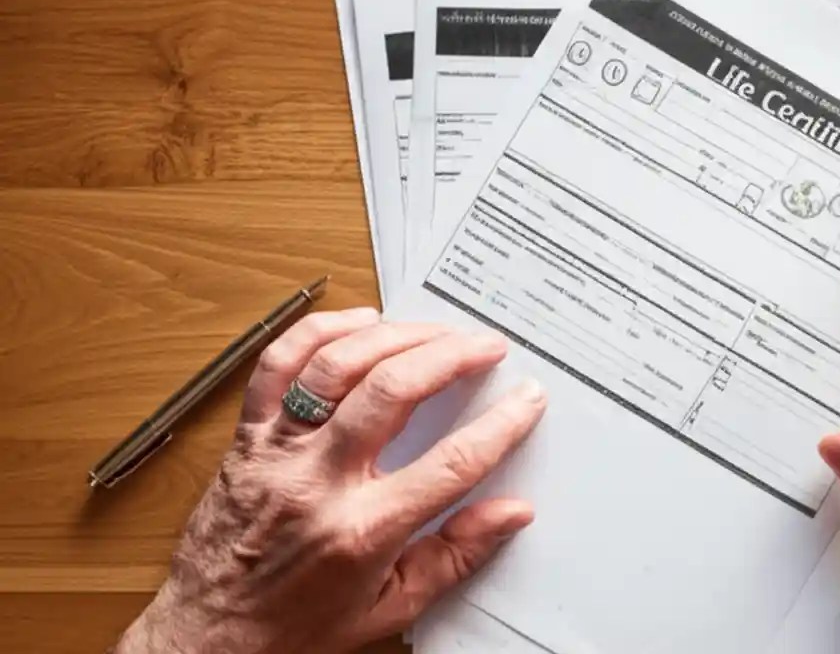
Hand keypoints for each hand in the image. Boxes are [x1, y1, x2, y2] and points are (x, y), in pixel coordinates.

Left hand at [113, 309, 546, 653]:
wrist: (206, 638)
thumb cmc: (295, 628)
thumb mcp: (391, 607)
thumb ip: (456, 555)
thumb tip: (512, 512)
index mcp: (361, 531)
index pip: (449, 464)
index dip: (499, 426)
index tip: (526, 399)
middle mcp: (317, 481)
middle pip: (393, 391)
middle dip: (451, 356)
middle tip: (486, 347)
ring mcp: (276, 452)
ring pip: (336, 365)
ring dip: (395, 336)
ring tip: (436, 331)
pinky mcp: (248, 438)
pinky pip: (277, 365)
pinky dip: (320, 332)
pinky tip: (360, 323)